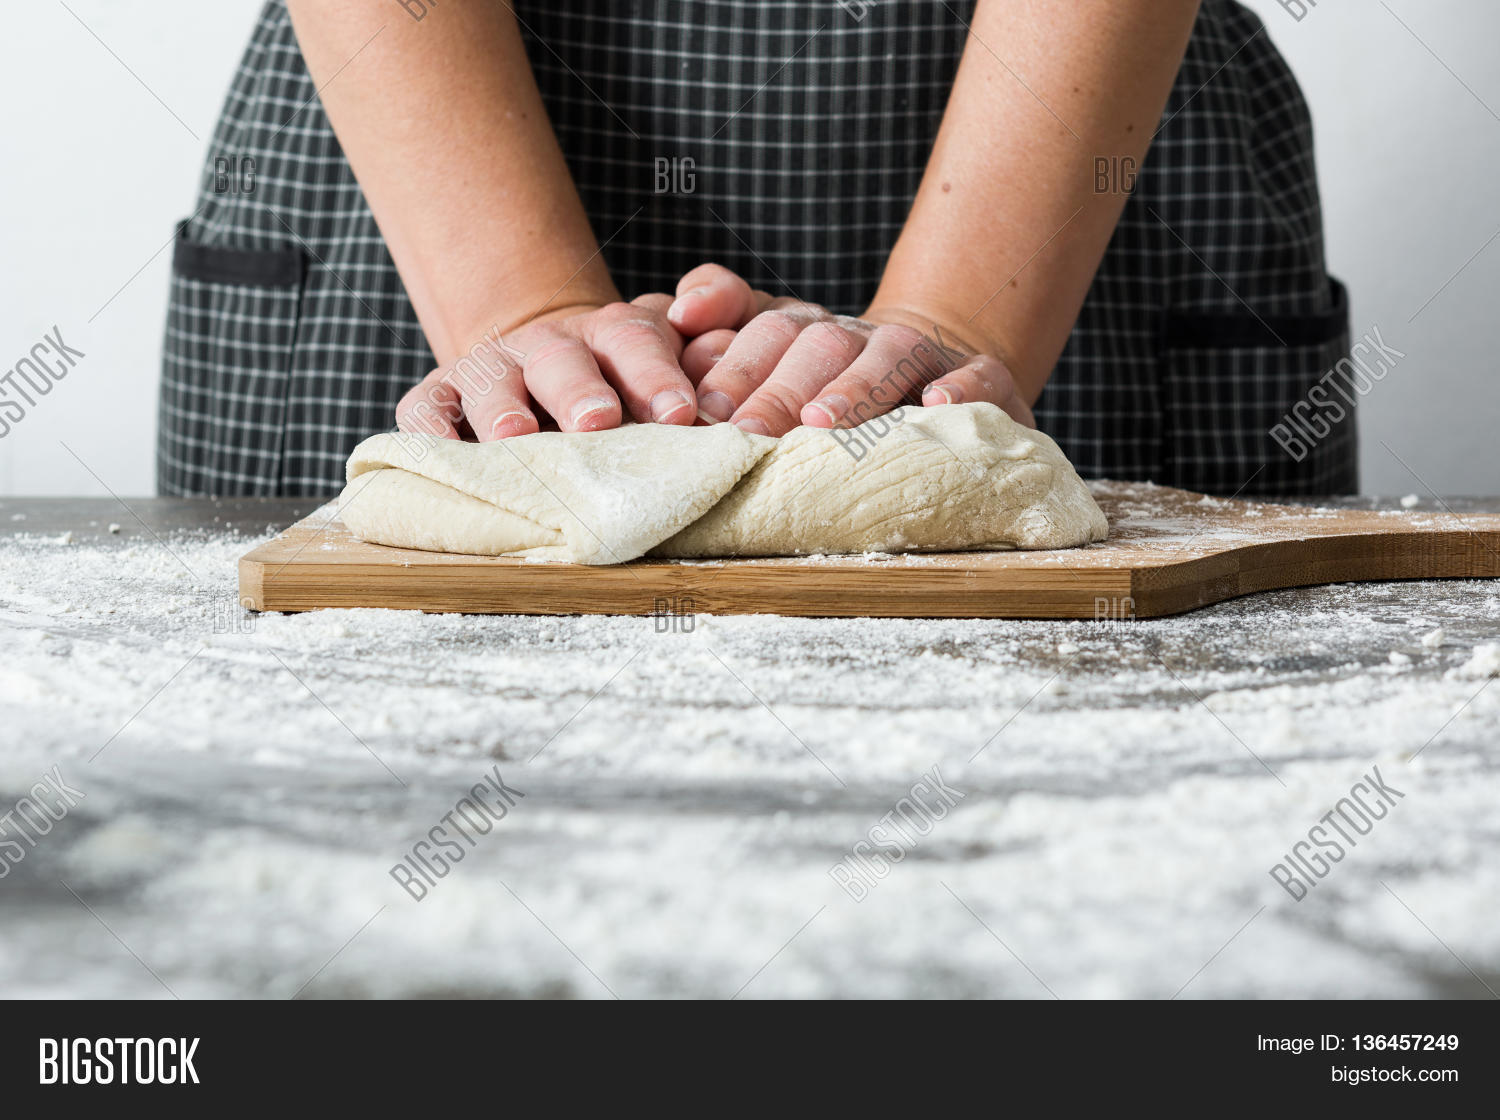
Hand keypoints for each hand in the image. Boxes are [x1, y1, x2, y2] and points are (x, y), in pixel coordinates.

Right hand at [396, 295, 706, 439]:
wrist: (542, 362)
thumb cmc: (620, 384)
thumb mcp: (663, 362)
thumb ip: (698, 362)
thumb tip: (729, 373)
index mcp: (611, 334)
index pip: (635, 343)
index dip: (656, 376)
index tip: (681, 413)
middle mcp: (548, 345)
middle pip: (562, 360)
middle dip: (580, 389)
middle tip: (598, 421)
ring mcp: (490, 368)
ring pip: (490, 380)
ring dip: (503, 406)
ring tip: (516, 437)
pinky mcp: (441, 395)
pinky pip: (425, 408)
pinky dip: (428, 429)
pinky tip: (440, 454)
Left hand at [665, 263, 1035, 435]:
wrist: (934, 386)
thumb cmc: (833, 397)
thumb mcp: (769, 367)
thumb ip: (723, 329)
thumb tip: (680, 310)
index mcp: (807, 333)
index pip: (766, 332)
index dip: (733, 366)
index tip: (701, 409)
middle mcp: (862, 336)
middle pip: (819, 344)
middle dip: (779, 389)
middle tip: (746, 432)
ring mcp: (923, 356)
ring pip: (892, 355)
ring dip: (856, 388)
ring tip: (823, 423)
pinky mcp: (983, 380)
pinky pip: (981, 374)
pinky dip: (964, 387)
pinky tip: (938, 405)